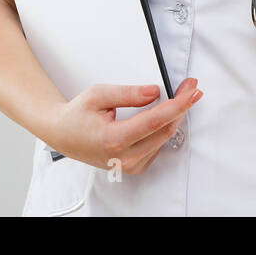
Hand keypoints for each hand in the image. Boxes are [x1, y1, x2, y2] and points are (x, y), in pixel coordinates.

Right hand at [44, 77, 201, 173]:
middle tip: (190, 87)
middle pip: (164, 130)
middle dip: (181, 106)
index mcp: (113, 139)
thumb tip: (155, 92)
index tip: (192, 92)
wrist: (63, 134)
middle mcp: (124, 157)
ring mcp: (129, 165)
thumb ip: (128, 93)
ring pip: (164, 138)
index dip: (178, 105)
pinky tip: (165, 114)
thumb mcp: (98, 95)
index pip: (155, 120)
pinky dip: (164, 128)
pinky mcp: (134, 167)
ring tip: (180, 96)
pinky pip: (157, 146)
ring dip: (175, 116)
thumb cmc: (78, 114)